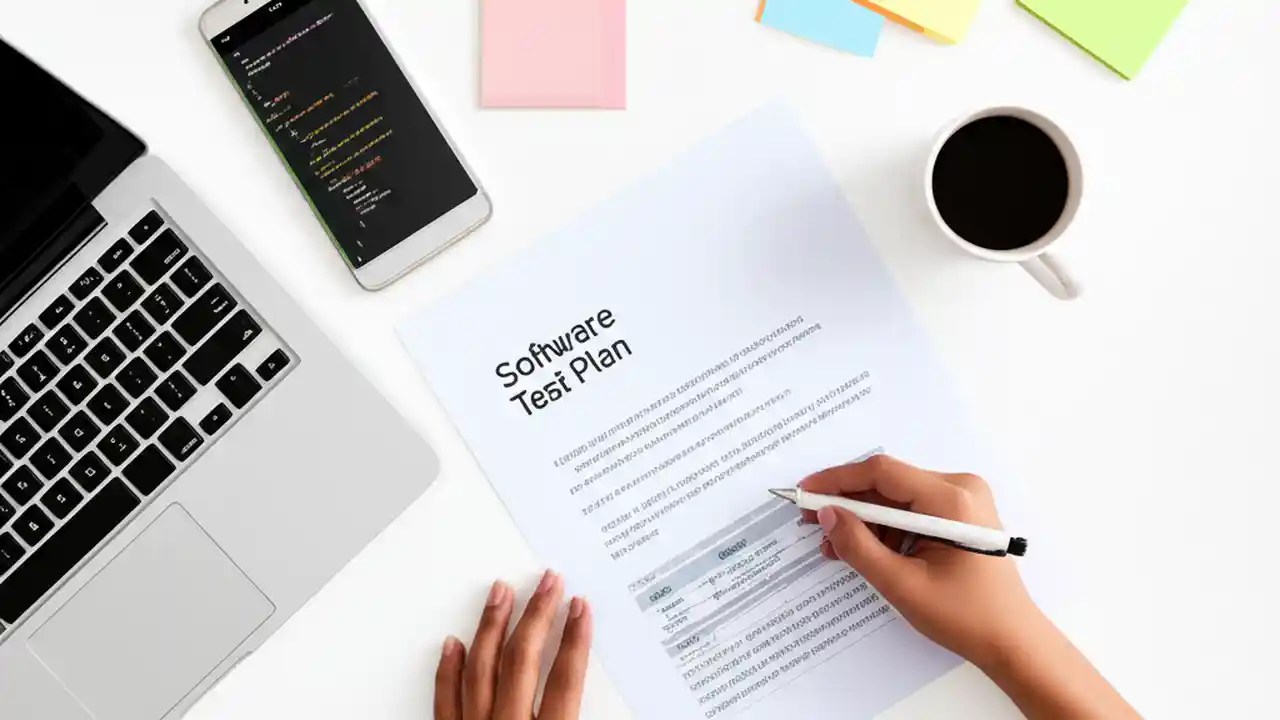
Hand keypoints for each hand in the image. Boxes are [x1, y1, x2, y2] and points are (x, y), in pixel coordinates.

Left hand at [434, 571, 592, 719]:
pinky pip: (446, 700)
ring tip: (501, 594)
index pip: (563, 681)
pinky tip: (454, 643)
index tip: (579, 609)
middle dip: (537, 616)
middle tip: (548, 584)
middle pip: (522, 662)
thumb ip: (571, 715)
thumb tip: (587, 687)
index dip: (574, 641)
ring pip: (480, 670)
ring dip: (492, 627)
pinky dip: (448, 670)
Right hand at [799, 455, 1036, 667]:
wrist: (1012, 640)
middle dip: (849, 503)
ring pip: (898, 498)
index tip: (806, 493)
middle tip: (813, 521)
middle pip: (889, 483)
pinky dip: (886, 527)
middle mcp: (961, 489)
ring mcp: (963, 500)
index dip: (838, 480)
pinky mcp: (960, 515)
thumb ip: (859, 546)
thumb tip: (827, 515)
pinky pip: (913, 509)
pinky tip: (864, 548)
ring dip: (865, 519)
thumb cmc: (966, 617)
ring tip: (835, 545)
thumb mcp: (902, 585)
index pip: (883, 473)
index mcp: (952, 500)